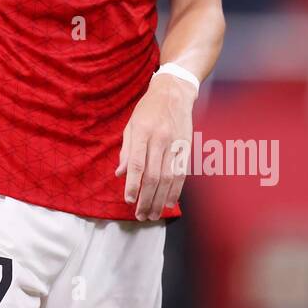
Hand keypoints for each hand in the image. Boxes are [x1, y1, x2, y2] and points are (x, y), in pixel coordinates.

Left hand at [115, 72, 194, 220]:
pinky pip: (182, 174)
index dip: (133, 184)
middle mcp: (160, 139)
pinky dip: (176, 191)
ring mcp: (175, 144)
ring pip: (169, 178)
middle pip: (154, 175)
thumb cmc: (148, 109)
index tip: (129, 200)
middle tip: (140, 215)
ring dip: (161, 199)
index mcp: (143, 132)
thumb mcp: (131, 124)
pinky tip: (169, 203)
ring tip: (153, 214)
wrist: (174, 92)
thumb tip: (120, 174)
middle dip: (147, 198)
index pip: (137, 163)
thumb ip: (127, 150)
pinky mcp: (186, 148)